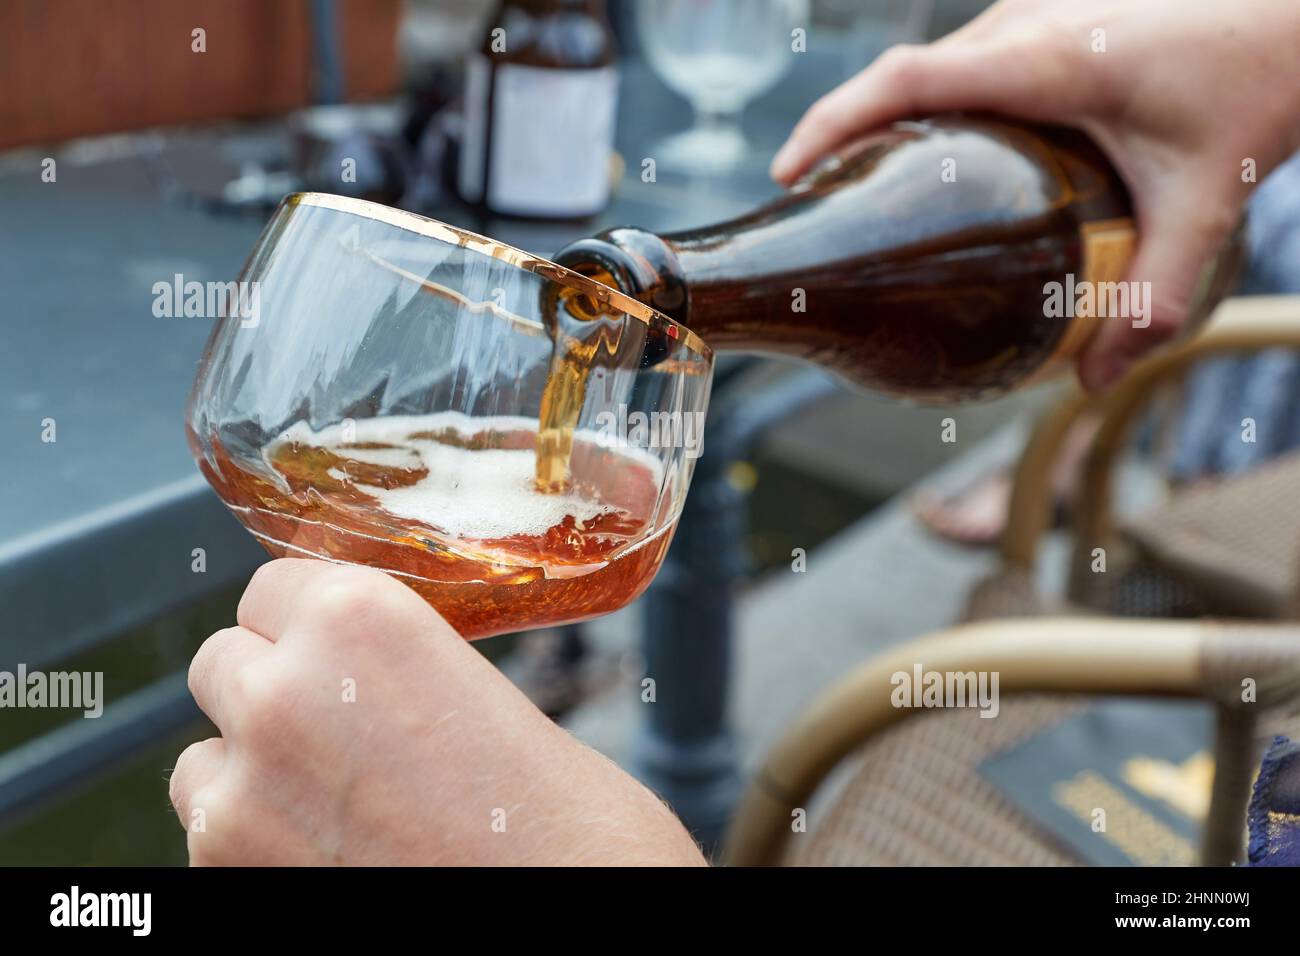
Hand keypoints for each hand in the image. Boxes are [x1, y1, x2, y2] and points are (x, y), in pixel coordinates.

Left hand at [170, 558, 704, 865]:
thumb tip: (353, 672)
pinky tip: (331, 854)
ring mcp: (243, 792)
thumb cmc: (563, 819)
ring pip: (201, 758)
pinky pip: (210, 837)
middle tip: (335, 731)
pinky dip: (252, 845)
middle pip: (222, 662)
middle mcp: (284, 691)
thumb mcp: (482, 689)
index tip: (332, 655)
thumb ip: (395, 662)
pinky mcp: (227, 872)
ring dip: (249, 771)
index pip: (268, 588)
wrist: (576, 910)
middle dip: (268, 689)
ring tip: (335, 804)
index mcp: (360, 619)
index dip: (304, 625)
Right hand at [771, 0, 1299, 388]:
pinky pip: (960, 64)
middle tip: (814, 203)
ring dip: (882, 118)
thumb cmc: (1257, 82)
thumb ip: (1157, 297)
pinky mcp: (1040, 20)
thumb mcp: (1207, 199)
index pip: (909, 77)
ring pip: (930, 66)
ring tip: (860, 191)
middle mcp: (1025, 22)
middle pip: (902, 74)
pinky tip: (934, 164)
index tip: (790, 172)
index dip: (834, 119)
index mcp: (1049, 57)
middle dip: (841, 130)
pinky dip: (925, 110)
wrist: (1293, 13)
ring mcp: (1030, 14)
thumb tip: (1095, 380)